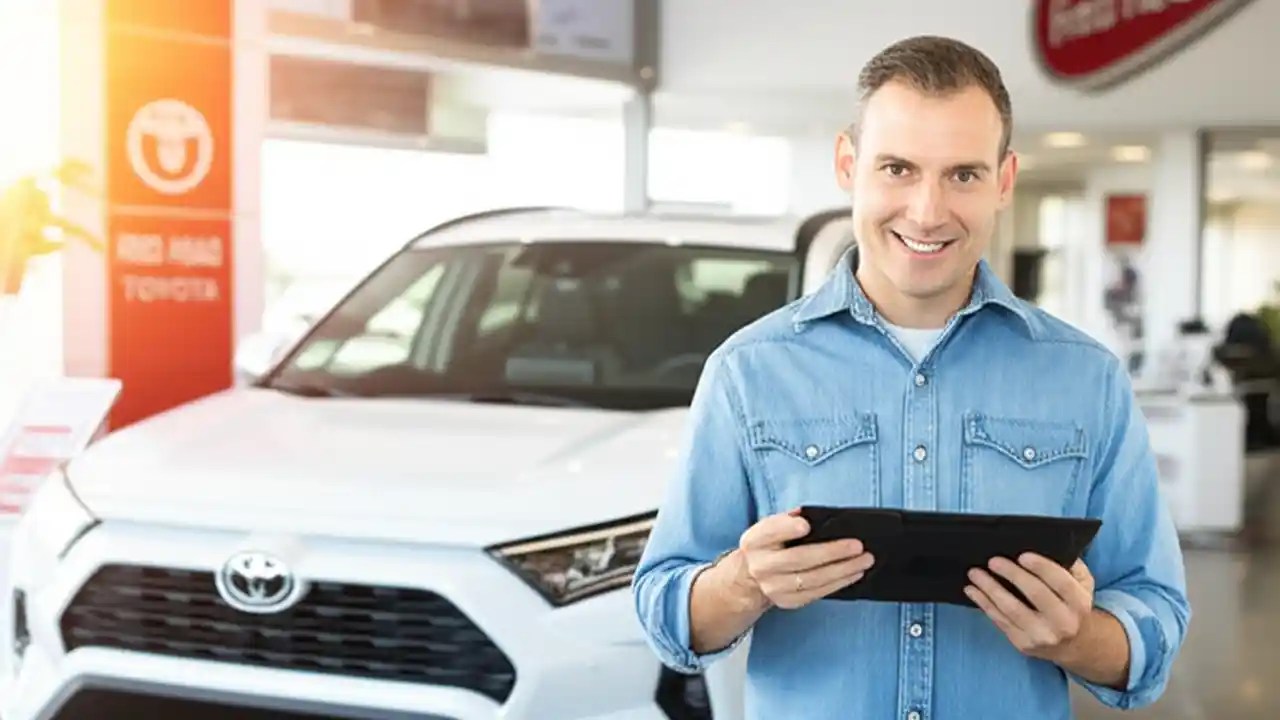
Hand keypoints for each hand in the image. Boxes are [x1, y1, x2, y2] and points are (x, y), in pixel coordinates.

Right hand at [735, 508, 873, 609]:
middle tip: (857, 546)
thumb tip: (810, 516)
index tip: (806, 525)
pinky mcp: (788, 601)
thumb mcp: (770, 528)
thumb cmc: (770, 545)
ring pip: (812, 580)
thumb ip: (788, 519)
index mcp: (755, 540)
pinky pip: (817, 593)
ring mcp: (774, 587)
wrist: (751, 578)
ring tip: (864, 560)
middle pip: (798, 559)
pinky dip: (839, 583)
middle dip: (831, 552)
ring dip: (842, 570)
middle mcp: (761, 565)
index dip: (787, 529)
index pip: (770, 532)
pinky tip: (854, 573)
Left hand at [964, 554, 1094, 662]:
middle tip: (993, 561)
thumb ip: (1070, 565)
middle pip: (1036, 594)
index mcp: (1079, 603)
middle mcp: (1064, 623)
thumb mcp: (1082, 584)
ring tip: (975, 573)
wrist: (1074, 644)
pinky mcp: (1024, 644)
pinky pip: (1000, 621)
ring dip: (990, 589)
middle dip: (1012, 574)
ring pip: (1012, 609)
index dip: (1042, 568)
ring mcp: (1043, 636)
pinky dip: (984, 604)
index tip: (1022, 555)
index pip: (1062, 583)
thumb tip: (1047, 545)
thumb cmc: (1072, 605)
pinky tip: (972, 591)